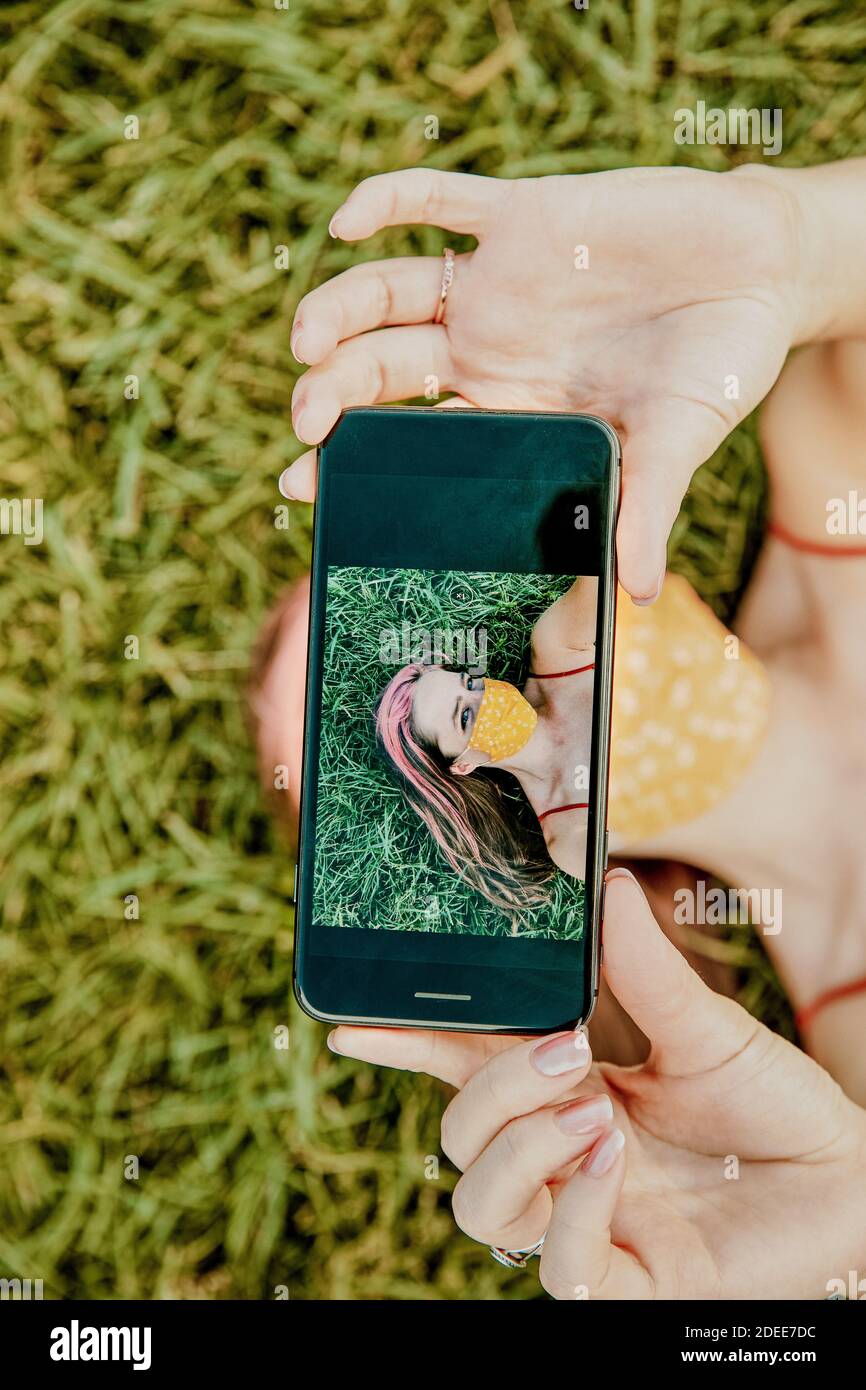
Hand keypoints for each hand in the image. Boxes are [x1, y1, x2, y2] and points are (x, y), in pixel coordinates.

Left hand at [282, 165, 806, 600]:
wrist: (764, 272)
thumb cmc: (719, 367)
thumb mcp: (678, 444)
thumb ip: (646, 511)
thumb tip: (640, 600)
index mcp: (514, 408)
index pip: (413, 438)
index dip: (352, 457)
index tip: (302, 484)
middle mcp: (490, 347)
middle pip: (381, 368)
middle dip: (331, 392)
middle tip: (305, 420)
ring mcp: (499, 282)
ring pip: (388, 290)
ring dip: (337, 309)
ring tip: (306, 342)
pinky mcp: (524, 216)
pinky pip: (436, 199)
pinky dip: (386, 199)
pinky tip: (346, 222)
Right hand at [328, 870, 865, 1298]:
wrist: (843, 1179)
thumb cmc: (772, 1105)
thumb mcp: (704, 1028)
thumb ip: (643, 968)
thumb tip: (605, 882)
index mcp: (567, 1093)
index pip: (464, 1070)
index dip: (404, 1048)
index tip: (353, 1019)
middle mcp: (562, 1158)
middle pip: (459, 1139)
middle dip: (490, 1092)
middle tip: (565, 1054)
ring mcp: (586, 1221)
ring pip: (482, 1207)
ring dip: (524, 1152)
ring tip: (595, 1115)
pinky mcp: (624, 1280)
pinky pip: (558, 1267)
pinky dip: (577, 1211)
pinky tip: (618, 1168)